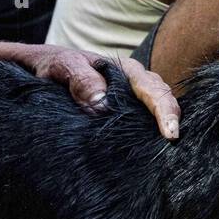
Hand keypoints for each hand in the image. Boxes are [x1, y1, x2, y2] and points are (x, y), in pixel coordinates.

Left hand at [21, 45, 180, 138]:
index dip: (164, 111)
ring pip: (157, 114)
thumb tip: (102, 104)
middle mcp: (135, 85)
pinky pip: (142, 126)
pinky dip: (149, 137)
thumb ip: (80, 79)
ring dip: (163, 130)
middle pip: (163, 101)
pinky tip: (151, 152)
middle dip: (172, 122)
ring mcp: (132, 103)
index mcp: (126, 70)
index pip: (153, 89)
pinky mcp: (125, 118)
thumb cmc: (55, 64)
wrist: (44, 69)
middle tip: (174, 147)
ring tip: (168, 154)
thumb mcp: (63, 66)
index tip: (169, 134)